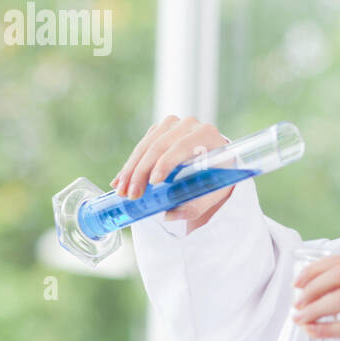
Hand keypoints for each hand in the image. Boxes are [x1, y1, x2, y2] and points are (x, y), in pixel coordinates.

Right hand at [112, 115, 233, 228]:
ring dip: (130, 169)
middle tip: (131, 195)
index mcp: (206, 135)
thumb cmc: (218, 175)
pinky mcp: (160, 129)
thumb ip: (196, 205)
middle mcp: (189, 125)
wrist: (218, 158)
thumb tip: (169, 215)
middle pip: (159, 146)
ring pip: (145, 145)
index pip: (181, 146)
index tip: (153, 182)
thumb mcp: (214, 191)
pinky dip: (130, 164)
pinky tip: (121, 181)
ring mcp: (173, 125)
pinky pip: (141, 146)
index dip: (165, 163)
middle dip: (141, 172)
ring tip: (121, 191)